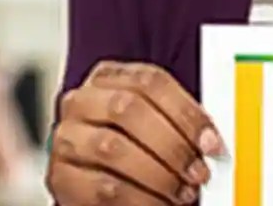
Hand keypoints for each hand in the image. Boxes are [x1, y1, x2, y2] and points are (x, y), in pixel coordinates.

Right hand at [46, 61, 225, 204]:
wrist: (99, 183)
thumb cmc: (134, 150)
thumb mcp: (153, 126)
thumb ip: (176, 124)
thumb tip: (211, 142)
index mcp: (108, 78)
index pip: (149, 81)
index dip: (186, 112)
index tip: (212, 142)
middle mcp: (81, 101)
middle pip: (127, 109)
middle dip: (171, 144)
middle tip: (198, 171)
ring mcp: (66, 137)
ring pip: (112, 148)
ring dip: (158, 175)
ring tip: (182, 192)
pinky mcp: (60, 176)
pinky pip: (102, 188)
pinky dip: (140, 199)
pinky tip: (159, 204)